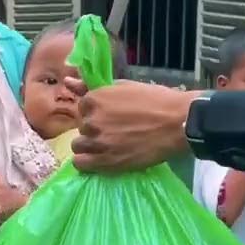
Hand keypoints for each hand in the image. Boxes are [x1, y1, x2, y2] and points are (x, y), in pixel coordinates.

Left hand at [64, 78, 201, 172]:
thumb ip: (91, 86)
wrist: (178, 123)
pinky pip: (81, 164)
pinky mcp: (106, 162)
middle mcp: (92, 120)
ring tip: (109, 145)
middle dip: (95, 128)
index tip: (111, 115)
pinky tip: (101, 158)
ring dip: (90, 145)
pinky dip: (87, 162)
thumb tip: (67, 80)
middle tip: (115, 130)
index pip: (83, 107)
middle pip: (82, 126)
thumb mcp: (123, 86)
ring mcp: (98, 142)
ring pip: (79, 146)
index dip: (96, 111)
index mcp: (95, 99)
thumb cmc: (156, 100)